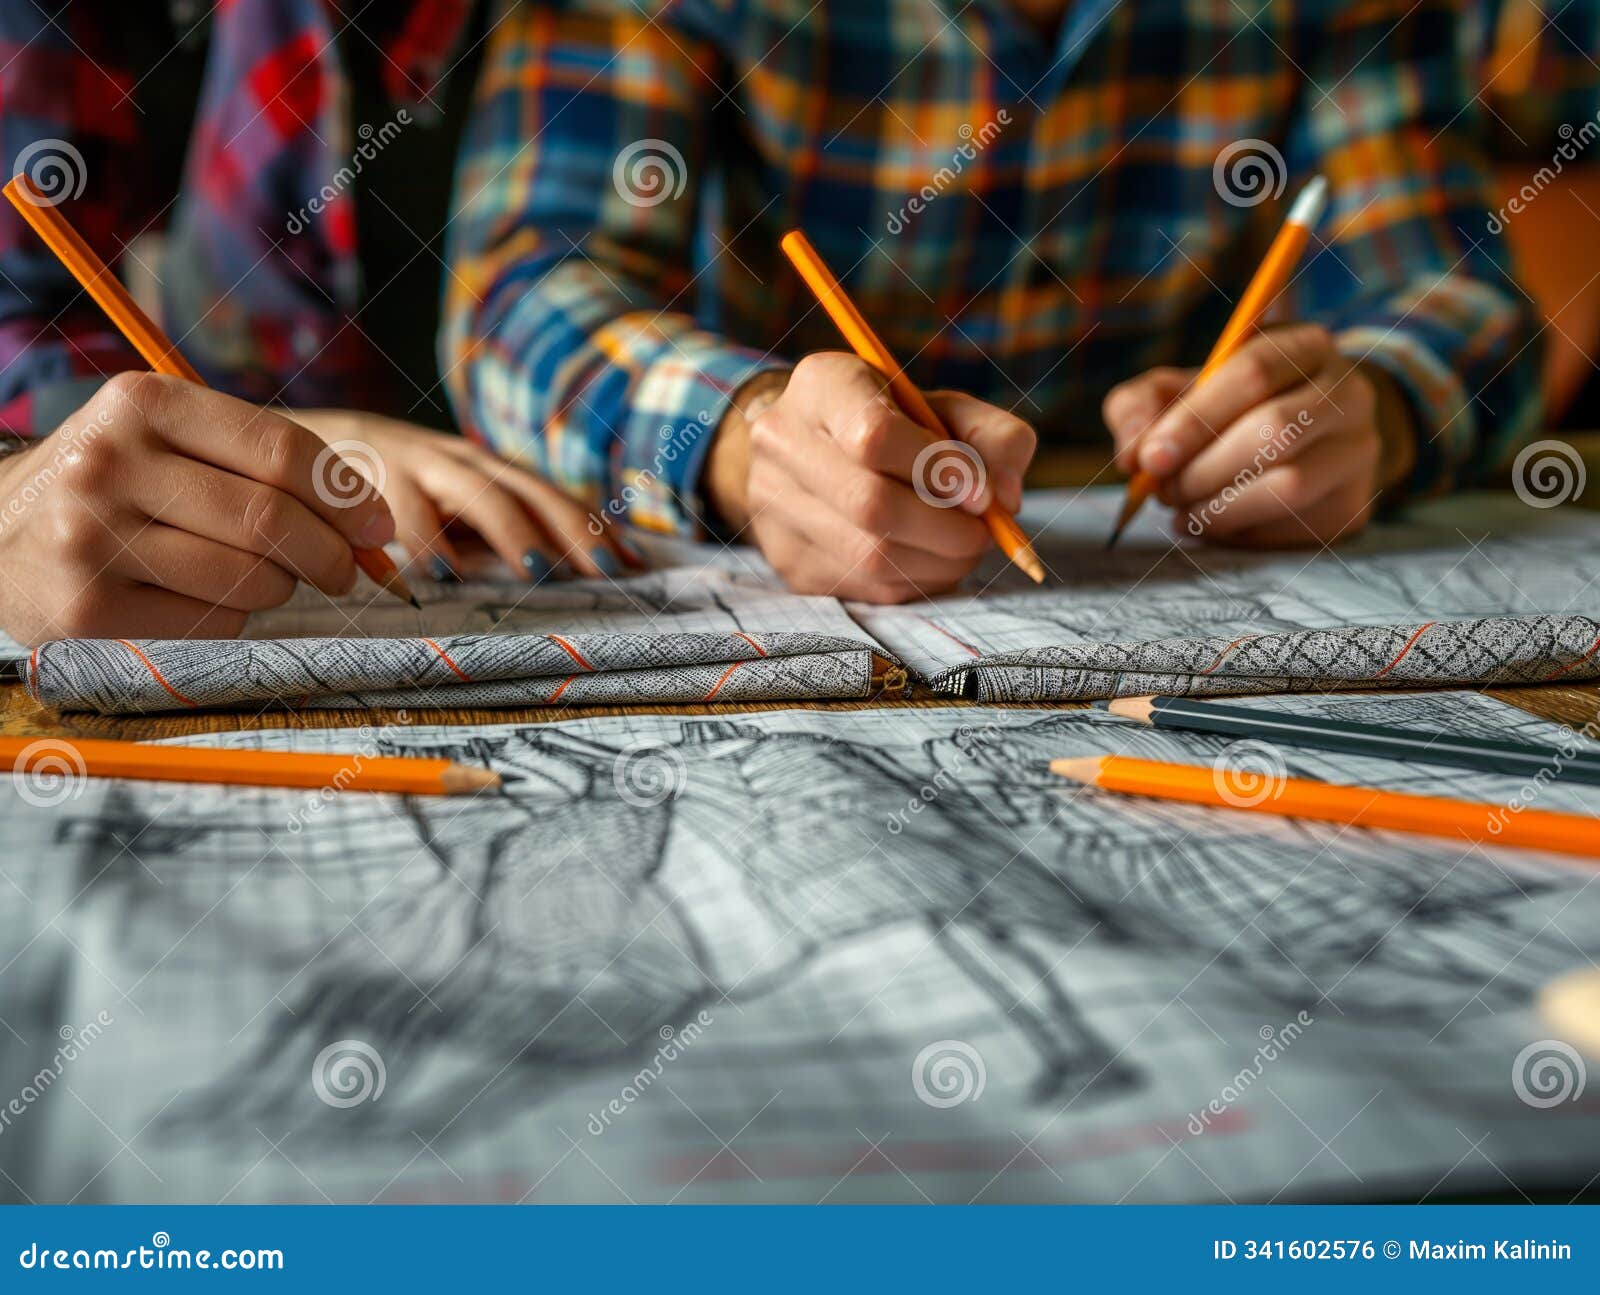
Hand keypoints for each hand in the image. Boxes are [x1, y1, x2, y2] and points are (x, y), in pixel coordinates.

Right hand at [0, 373, 395, 644]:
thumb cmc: (114, 486)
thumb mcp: (166, 438)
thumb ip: (260, 463)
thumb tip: (372, 524)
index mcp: (142, 402)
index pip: (281, 450)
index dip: (347, 495)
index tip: (377, 526)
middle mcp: (109, 462)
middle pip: (272, 519)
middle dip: (331, 554)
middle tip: (347, 570)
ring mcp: (92, 537)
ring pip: (249, 578)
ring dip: (278, 588)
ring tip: (258, 577)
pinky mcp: (87, 607)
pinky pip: (212, 622)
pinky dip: (231, 618)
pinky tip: (198, 598)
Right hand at [288, 410, 638, 580]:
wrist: (313, 447)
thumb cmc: (402, 494)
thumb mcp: (457, 512)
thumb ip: (500, 538)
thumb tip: (569, 574)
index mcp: (493, 471)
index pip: (555, 497)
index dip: (593, 529)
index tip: (633, 566)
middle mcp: (466, 462)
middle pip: (531, 491)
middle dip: (569, 531)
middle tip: (602, 572)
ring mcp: (421, 464)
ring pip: (478, 493)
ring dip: (511, 532)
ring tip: (538, 572)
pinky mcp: (373, 480)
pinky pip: (403, 512)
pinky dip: (426, 544)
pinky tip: (444, 577)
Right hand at [706, 354, 1036, 601]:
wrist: (814, 451)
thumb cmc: (894, 424)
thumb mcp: (945, 408)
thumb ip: (992, 438)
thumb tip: (1003, 499)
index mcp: (822, 385)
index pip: (875, 436)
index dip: (939, 471)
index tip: (983, 494)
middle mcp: (782, 442)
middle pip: (871, 505)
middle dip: (945, 529)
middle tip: (982, 533)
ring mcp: (774, 505)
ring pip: (869, 557)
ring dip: (936, 562)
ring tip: (962, 546)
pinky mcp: (787, 559)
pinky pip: (865, 588)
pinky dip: (915, 581)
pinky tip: (929, 559)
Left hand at [1104, 324, 1416, 546]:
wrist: (1308, 441)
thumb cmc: (1228, 410)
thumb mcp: (1181, 390)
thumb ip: (1141, 406)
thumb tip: (1132, 452)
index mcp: (1305, 346)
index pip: (1252, 372)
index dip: (1194, 420)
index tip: (1151, 458)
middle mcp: (1349, 394)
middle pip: (1274, 430)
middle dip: (1202, 469)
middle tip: (1163, 491)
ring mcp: (1359, 452)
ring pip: (1289, 486)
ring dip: (1219, 508)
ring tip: (1182, 513)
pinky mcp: (1353, 507)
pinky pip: (1293, 528)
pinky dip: (1240, 532)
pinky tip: (1213, 525)